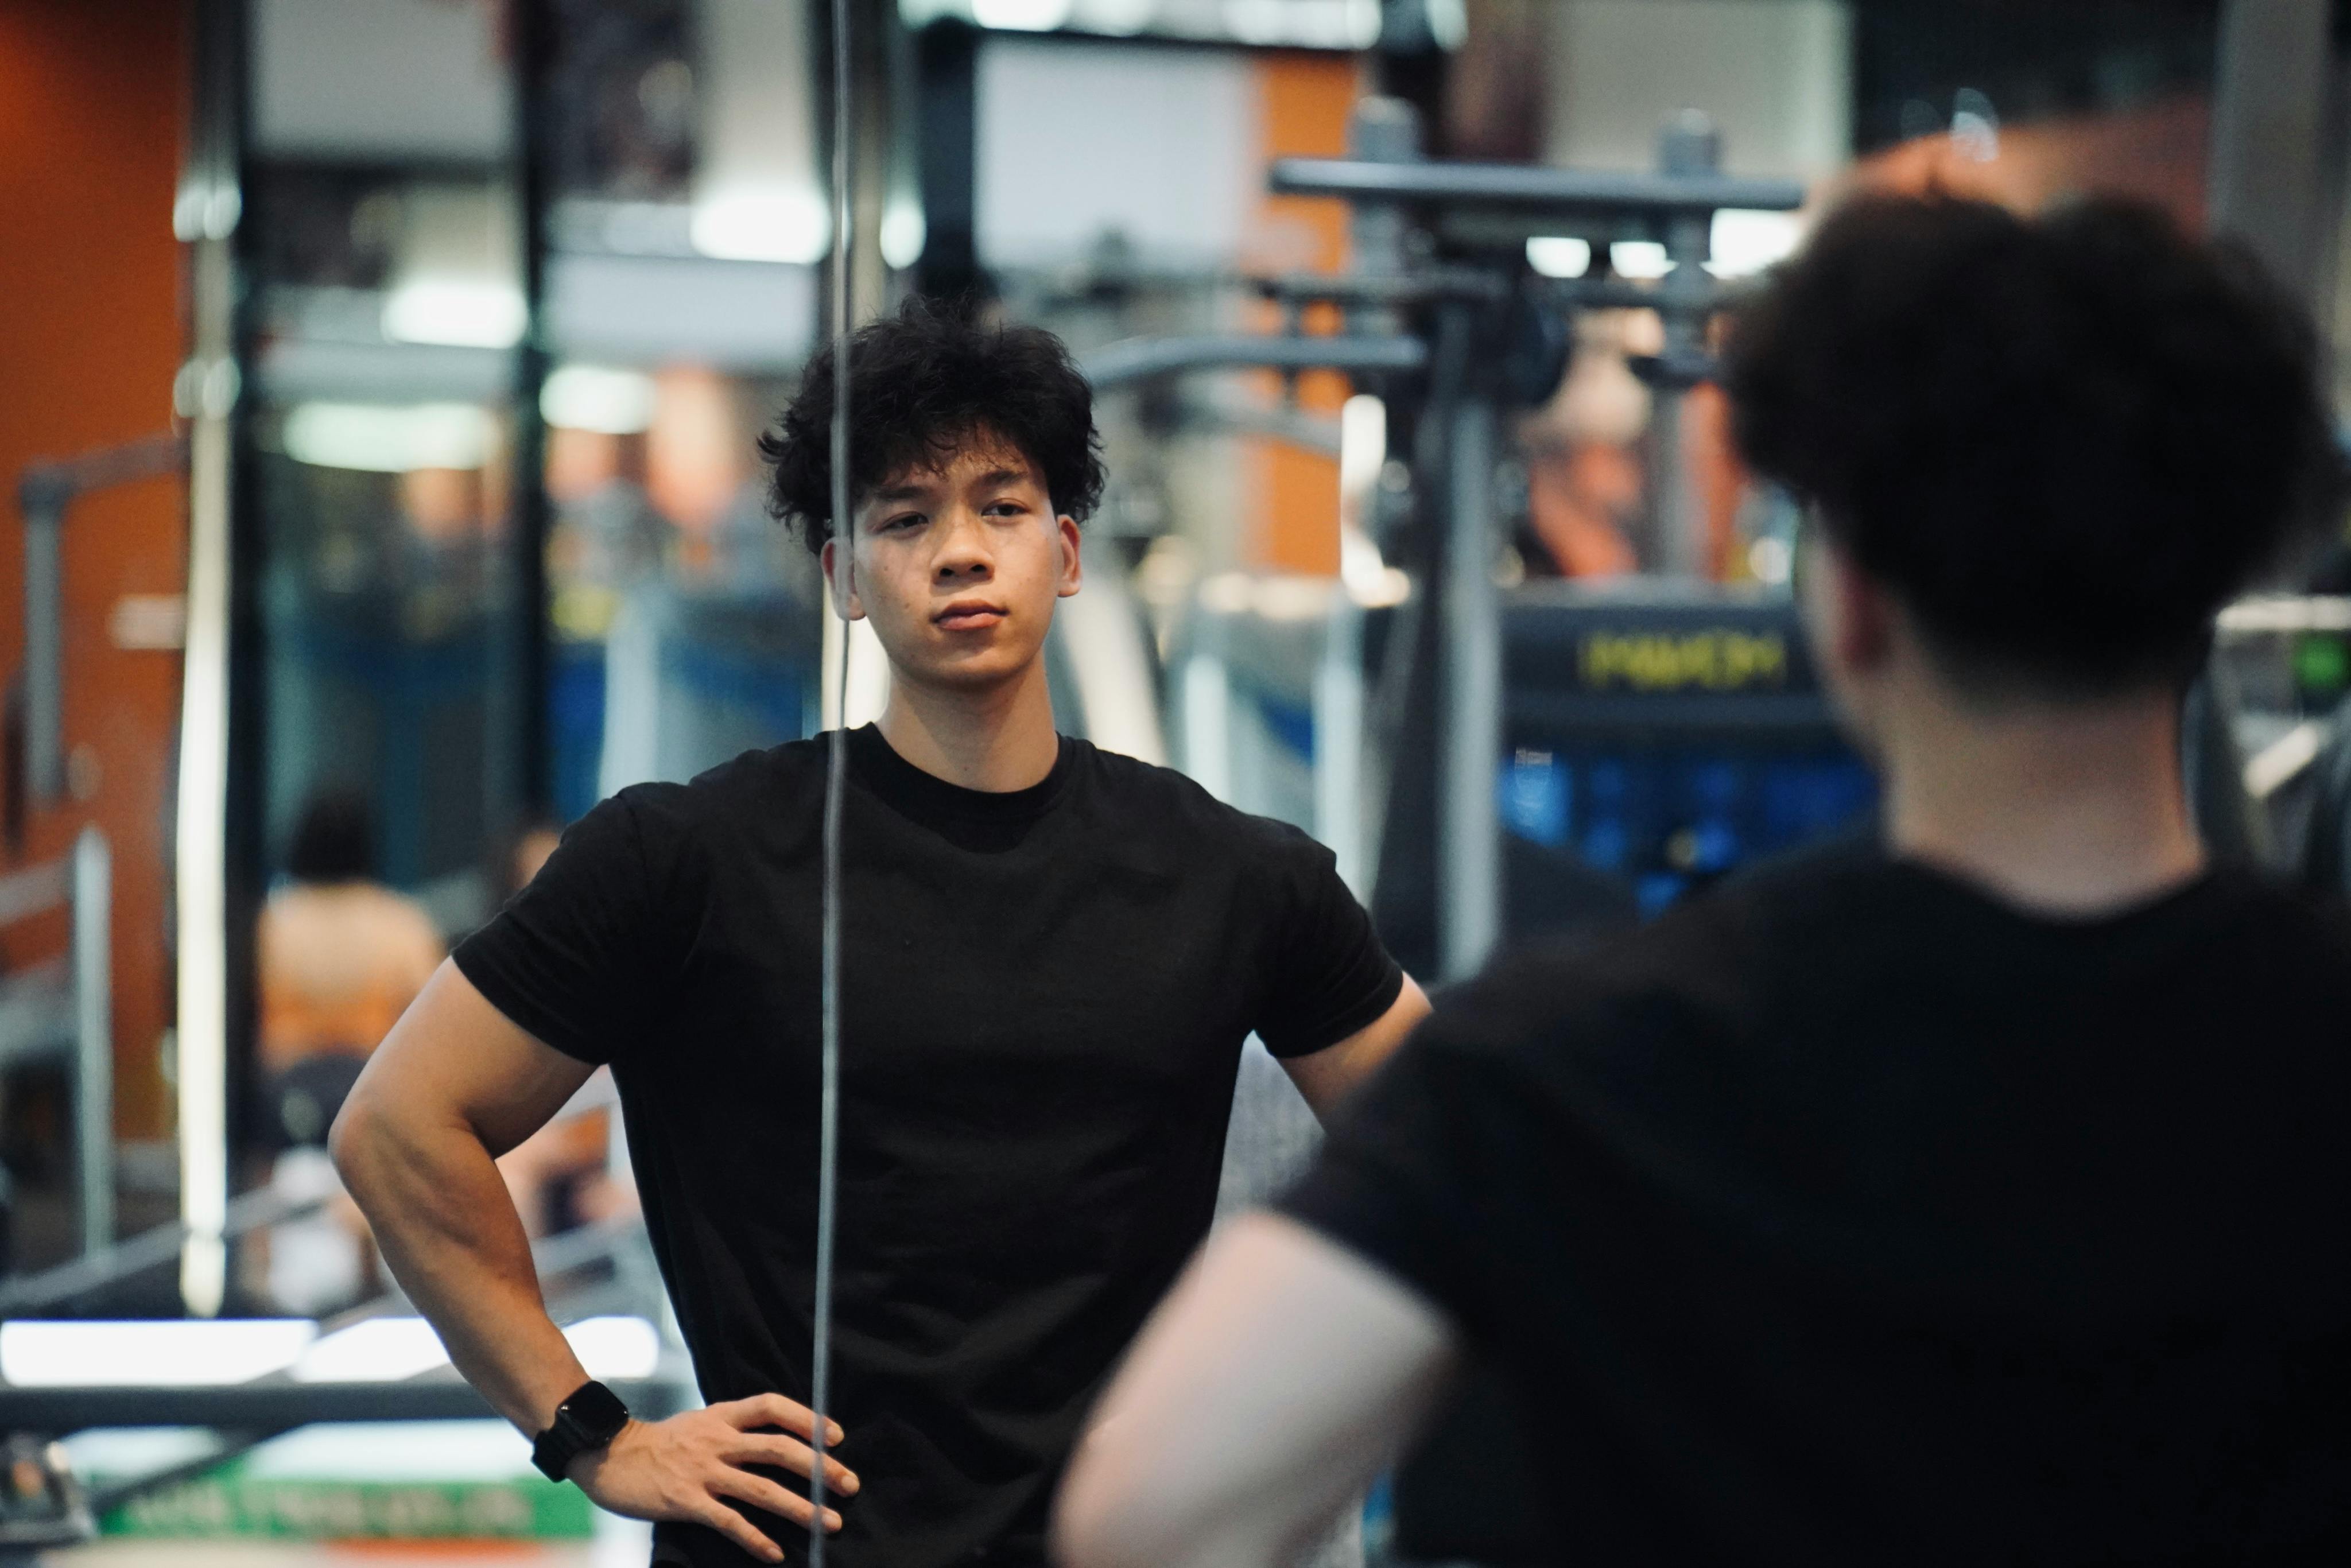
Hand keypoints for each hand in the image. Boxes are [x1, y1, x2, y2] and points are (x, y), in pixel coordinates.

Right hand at [569, 1394, 858, 1562]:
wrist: (608, 1455)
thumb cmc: (659, 1443)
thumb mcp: (699, 1422)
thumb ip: (733, 1428)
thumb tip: (775, 1439)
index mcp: (722, 1416)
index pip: (773, 1407)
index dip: (808, 1419)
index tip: (836, 1437)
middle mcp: (717, 1439)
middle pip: (779, 1448)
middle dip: (819, 1468)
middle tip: (849, 1485)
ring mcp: (702, 1471)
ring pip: (761, 1488)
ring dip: (800, 1507)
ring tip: (828, 1523)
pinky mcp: (686, 1501)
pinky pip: (729, 1521)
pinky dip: (755, 1538)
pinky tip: (775, 1553)